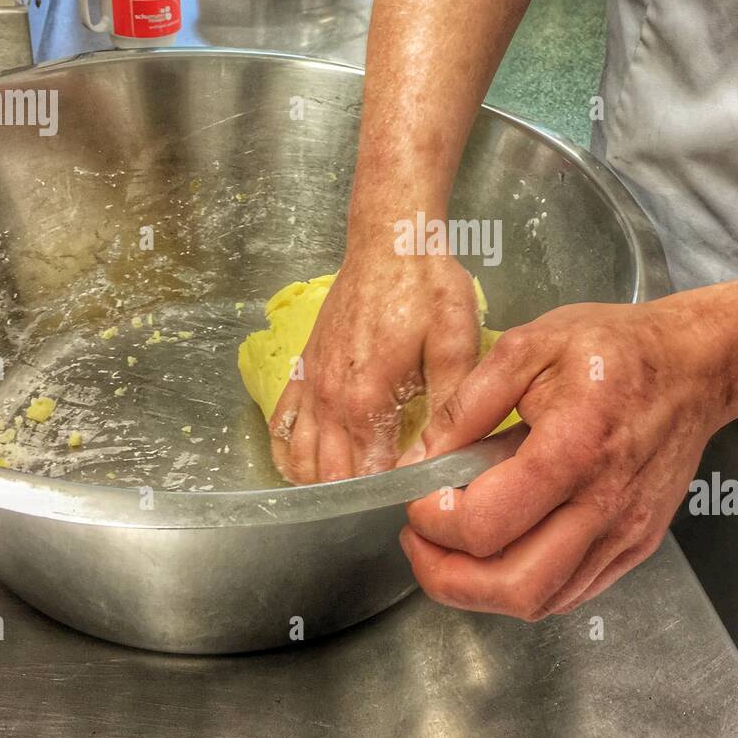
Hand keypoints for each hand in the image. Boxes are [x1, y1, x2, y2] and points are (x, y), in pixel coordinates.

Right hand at [269, 251, 484, 482]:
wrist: (389, 241)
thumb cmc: (427, 288)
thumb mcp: (457, 343)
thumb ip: (452, 405)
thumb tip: (448, 457)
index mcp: (367, 400)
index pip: (369, 476)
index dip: (390, 494)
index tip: (413, 496)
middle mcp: (329, 400)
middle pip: (329, 476)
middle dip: (356, 495)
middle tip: (389, 493)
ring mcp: (310, 384)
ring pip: (298, 459)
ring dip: (321, 479)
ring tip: (354, 483)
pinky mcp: (302, 368)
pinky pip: (281, 425)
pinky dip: (289, 452)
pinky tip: (309, 460)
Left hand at [399, 300, 731, 618]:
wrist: (693, 366)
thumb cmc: (614, 348)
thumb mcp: (528, 346)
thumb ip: (467, 405)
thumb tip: (421, 459)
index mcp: (573, 447)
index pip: (486, 523)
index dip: (434, 522)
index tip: (416, 499)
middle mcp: (604, 503)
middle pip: (514, 585)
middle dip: (447, 577)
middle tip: (419, 542)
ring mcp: (624, 532)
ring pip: (541, 602)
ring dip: (481, 591)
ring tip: (453, 549)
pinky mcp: (635, 546)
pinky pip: (570, 593)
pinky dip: (523, 586)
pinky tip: (502, 551)